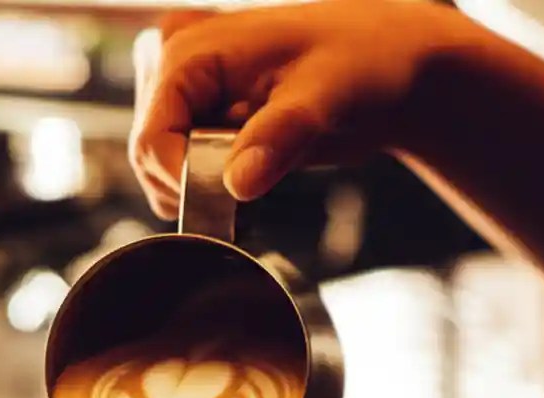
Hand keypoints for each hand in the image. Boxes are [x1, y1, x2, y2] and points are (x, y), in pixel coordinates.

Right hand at [131, 0, 469, 217]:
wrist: (394, 63)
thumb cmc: (365, 60)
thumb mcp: (326, 95)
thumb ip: (280, 137)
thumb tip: (238, 183)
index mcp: (192, 50)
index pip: (150, 138)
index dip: (183, 180)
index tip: (229, 200)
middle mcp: (176, 65)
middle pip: (149, 156)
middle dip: (195, 183)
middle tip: (257, 176)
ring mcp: (186, 92)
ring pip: (161, 168)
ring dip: (203, 185)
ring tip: (262, 163)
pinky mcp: (200, 114)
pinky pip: (181, 166)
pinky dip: (210, 183)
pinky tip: (252, 167)